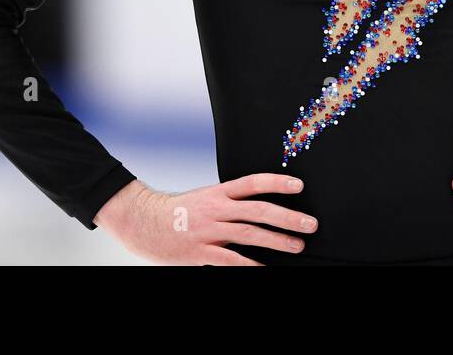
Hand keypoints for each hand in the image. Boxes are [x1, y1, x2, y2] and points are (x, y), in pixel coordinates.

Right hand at [93, 174, 317, 264]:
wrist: (142, 221)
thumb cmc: (177, 211)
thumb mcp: (204, 198)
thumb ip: (229, 202)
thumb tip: (258, 207)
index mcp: (218, 192)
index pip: (252, 183)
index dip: (277, 183)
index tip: (299, 186)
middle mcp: (216, 209)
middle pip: (258, 210)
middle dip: (287, 217)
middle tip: (310, 224)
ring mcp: (208, 230)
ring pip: (249, 234)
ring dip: (276, 240)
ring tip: (296, 245)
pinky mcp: (199, 252)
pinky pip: (230, 260)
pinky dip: (249, 265)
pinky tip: (265, 270)